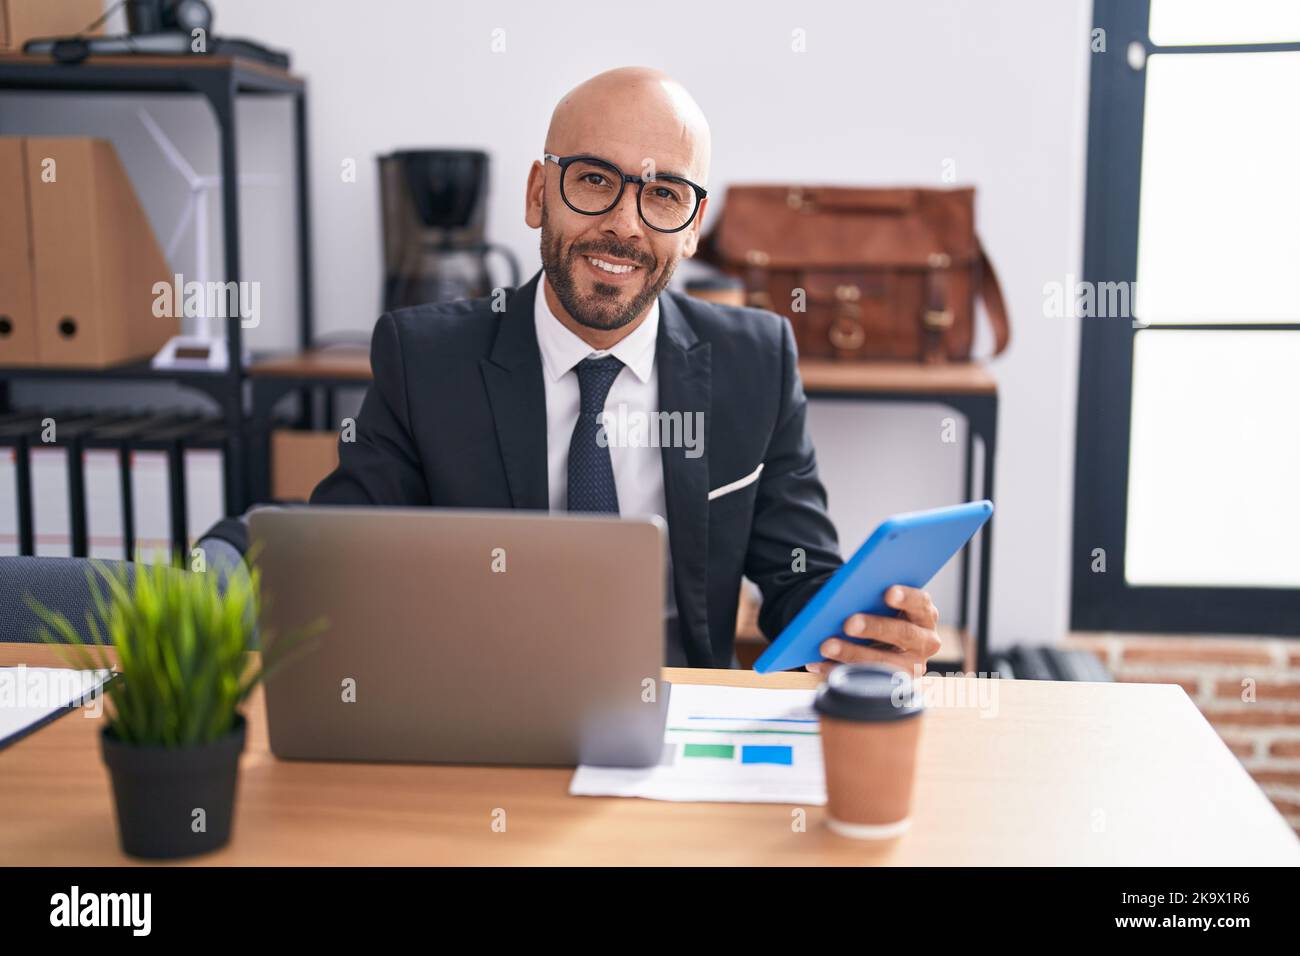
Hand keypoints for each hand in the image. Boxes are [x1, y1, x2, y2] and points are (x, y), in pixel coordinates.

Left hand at [806, 585, 940, 676]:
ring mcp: (912, 667)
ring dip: (852, 654)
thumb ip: (870, 597)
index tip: (888, 593)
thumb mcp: (880, 605)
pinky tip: (819, 663)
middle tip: (849, 623)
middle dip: (874, 627)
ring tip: (826, 646)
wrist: (879, 643)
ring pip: (884, 662)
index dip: (906, 597)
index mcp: (925, 614)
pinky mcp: (894, 687)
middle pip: (904, 633)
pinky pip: (865, 681)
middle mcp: (926, 642)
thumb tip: (841, 597)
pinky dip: (839, 670)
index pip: (921, 603)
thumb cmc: (878, 615)